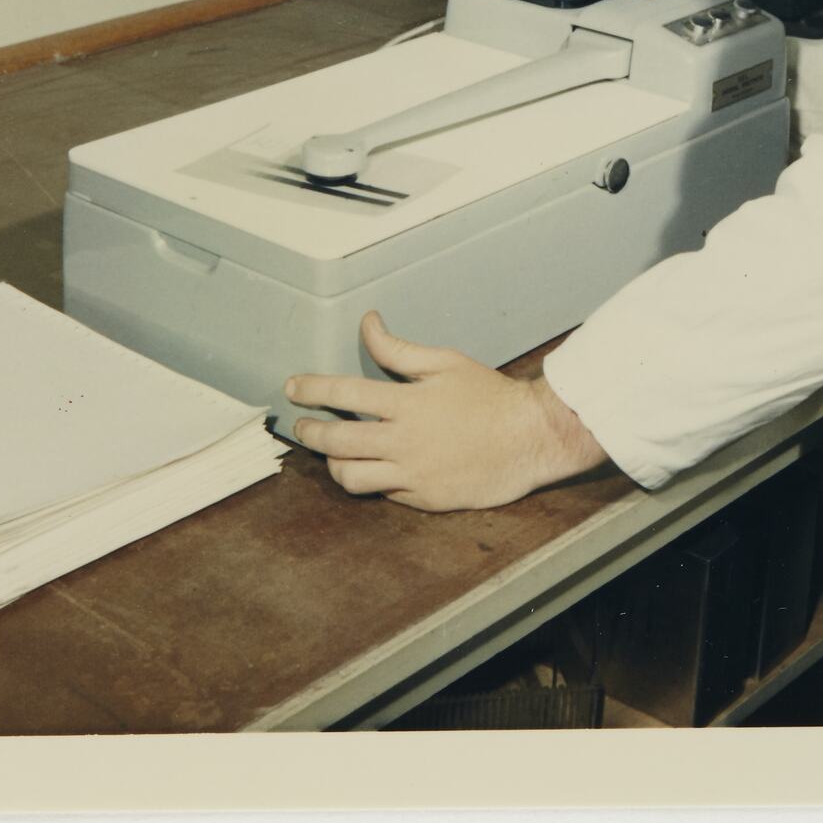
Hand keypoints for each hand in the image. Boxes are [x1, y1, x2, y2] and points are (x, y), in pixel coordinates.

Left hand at [285, 312, 608, 511]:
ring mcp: (411, 475)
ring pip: (350, 478)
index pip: (343, 395)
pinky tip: (373, 468)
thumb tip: (367, 322)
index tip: (292, 387)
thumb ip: (399, 350)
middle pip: (336, 442)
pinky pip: (383, 494)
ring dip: (333, 464)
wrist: (530, 438)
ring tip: (333, 454)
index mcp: (406, 404)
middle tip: (302, 425)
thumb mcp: (444, 362)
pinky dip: (372, 480)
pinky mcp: (424, 499)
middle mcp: (402, 442)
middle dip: (310, 432)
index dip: (311, 390)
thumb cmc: (489, 395)